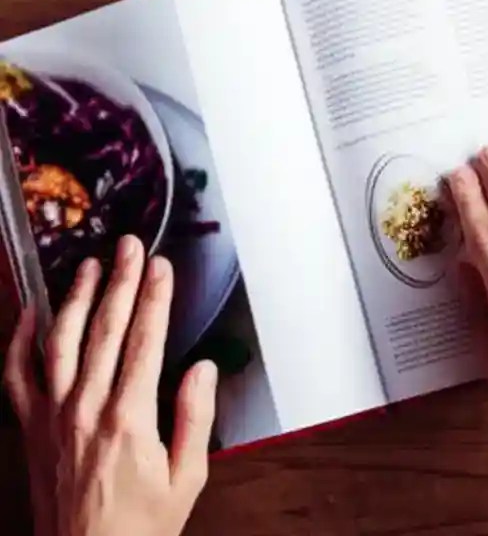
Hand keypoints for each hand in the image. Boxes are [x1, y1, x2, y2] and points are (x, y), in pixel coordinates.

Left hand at [4, 235, 217, 535]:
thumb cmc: (139, 527)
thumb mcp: (186, 479)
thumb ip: (194, 419)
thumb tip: (202, 369)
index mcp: (129, 421)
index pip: (144, 342)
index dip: (153, 299)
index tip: (160, 267)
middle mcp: (85, 411)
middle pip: (102, 331)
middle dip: (118, 283)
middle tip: (128, 247)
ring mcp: (51, 417)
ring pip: (59, 343)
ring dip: (74, 299)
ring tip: (88, 265)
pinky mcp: (30, 429)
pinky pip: (16, 376)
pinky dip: (21, 341)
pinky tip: (32, 313)